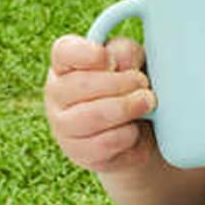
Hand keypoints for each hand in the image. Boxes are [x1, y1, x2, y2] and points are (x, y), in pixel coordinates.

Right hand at [43, 34, 158, 174]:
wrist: (139, 131)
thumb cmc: (129, 87)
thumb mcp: (132, 62)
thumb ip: (125, 53)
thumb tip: (121, 61)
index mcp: (65, 63)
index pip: (64, 52)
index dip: (87, 54)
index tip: (110, 60)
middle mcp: (56, 93)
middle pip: (84, 85)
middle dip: (123, 84)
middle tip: (144, 84)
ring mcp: (63, 126)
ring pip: (94, 116)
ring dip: (128, 108)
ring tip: (147, 103)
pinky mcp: (78, 153)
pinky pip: (106, 143)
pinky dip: (129, 134)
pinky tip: (135, 129)